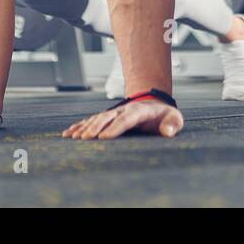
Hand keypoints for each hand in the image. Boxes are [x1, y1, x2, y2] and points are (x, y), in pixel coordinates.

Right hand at [62, 99, 182, 139]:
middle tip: (85, 139)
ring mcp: (114, 113)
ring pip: (97, 119)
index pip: (127, 119)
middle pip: (107, 117)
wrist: (154, 105)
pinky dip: (79, 126)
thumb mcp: (174, 118)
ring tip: (74, 137)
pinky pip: (90, 121)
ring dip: (85, 127)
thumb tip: (167, 132)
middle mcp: (123, 110)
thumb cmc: (165, 116)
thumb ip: (173, 124)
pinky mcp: (107, 118)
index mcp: (140, 111)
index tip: (104, 137)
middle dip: (96, 127)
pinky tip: (68, 134)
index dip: (115, 127)